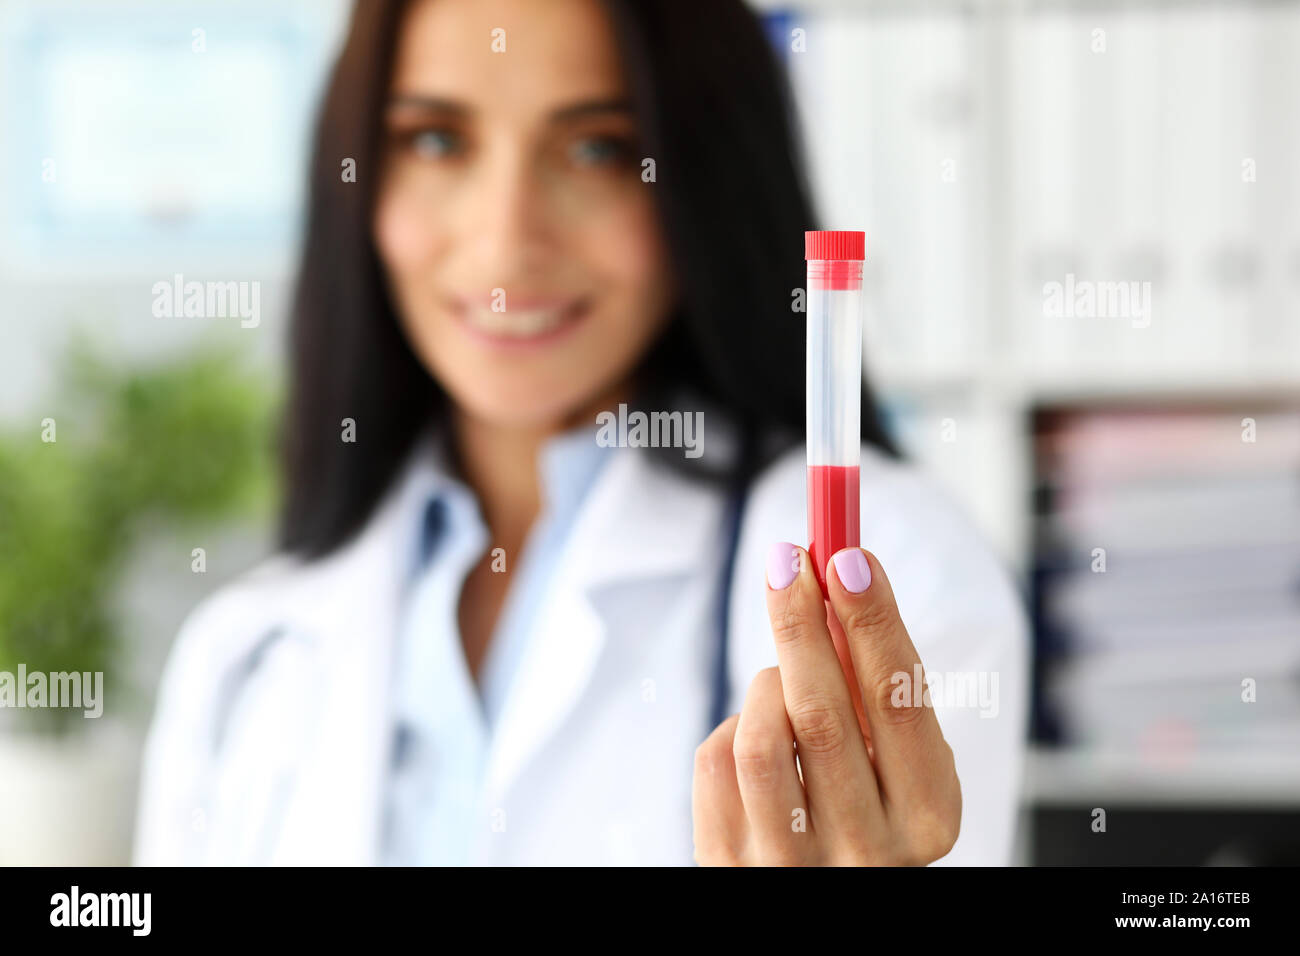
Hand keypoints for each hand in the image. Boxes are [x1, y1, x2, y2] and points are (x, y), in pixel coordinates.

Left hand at [692, 544, 960, 865]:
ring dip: (766, 685)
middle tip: (788, 560)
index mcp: (927, 818)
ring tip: (783, 680)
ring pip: (760, 737)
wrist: (823, 892)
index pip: (898, 704)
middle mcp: (866, 852)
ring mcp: (792, 865)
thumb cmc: (867, 811)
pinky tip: (757, 736)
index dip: (873, 624)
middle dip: (800, 623)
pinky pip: (716, 762)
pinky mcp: (729, 865)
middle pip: (821, 714)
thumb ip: (879, 694)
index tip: (848, 558)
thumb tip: (838, 580)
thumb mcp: (902, 768)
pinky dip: (734, 727)